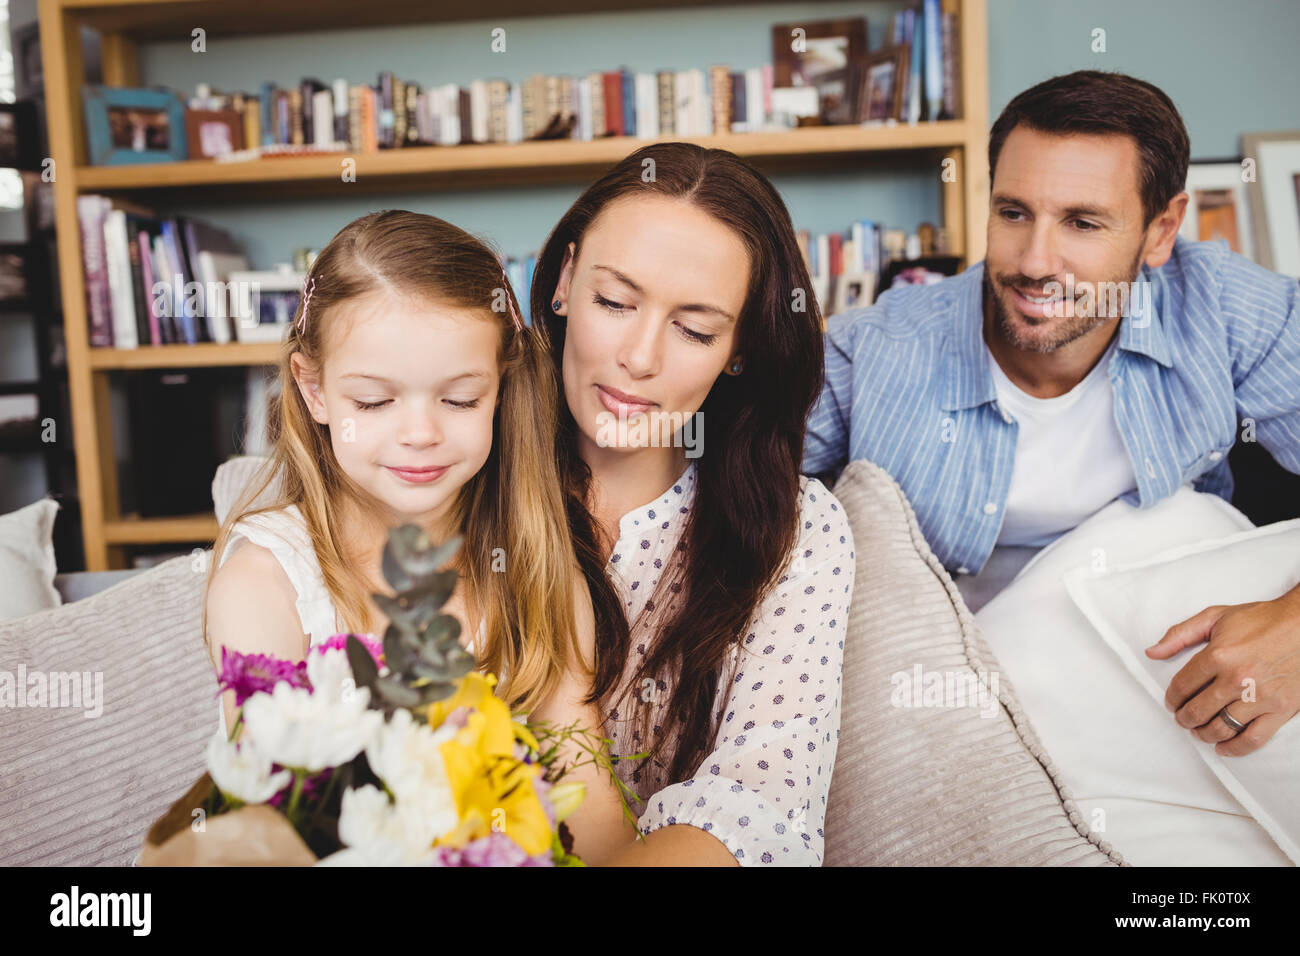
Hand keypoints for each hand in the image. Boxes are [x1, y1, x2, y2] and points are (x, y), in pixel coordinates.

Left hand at [1147, 586, 1299, 755]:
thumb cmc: (1261, 619)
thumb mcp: (1215, 617)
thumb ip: (1180, 634)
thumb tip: (1151, 652)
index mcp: (1218, 655)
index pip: (1182, 686)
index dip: (1171, 698)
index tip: (1171, 703)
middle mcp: (1237, 678)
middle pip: (1198, 710)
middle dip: (1184, 719)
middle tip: (1182, 719)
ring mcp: (1260, 696)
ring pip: (1221, 727)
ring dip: (1204, 734)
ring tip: (1199, 731)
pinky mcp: (1281, 709)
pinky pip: (1253, 739)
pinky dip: (1235, 748)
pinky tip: (1223, 747)